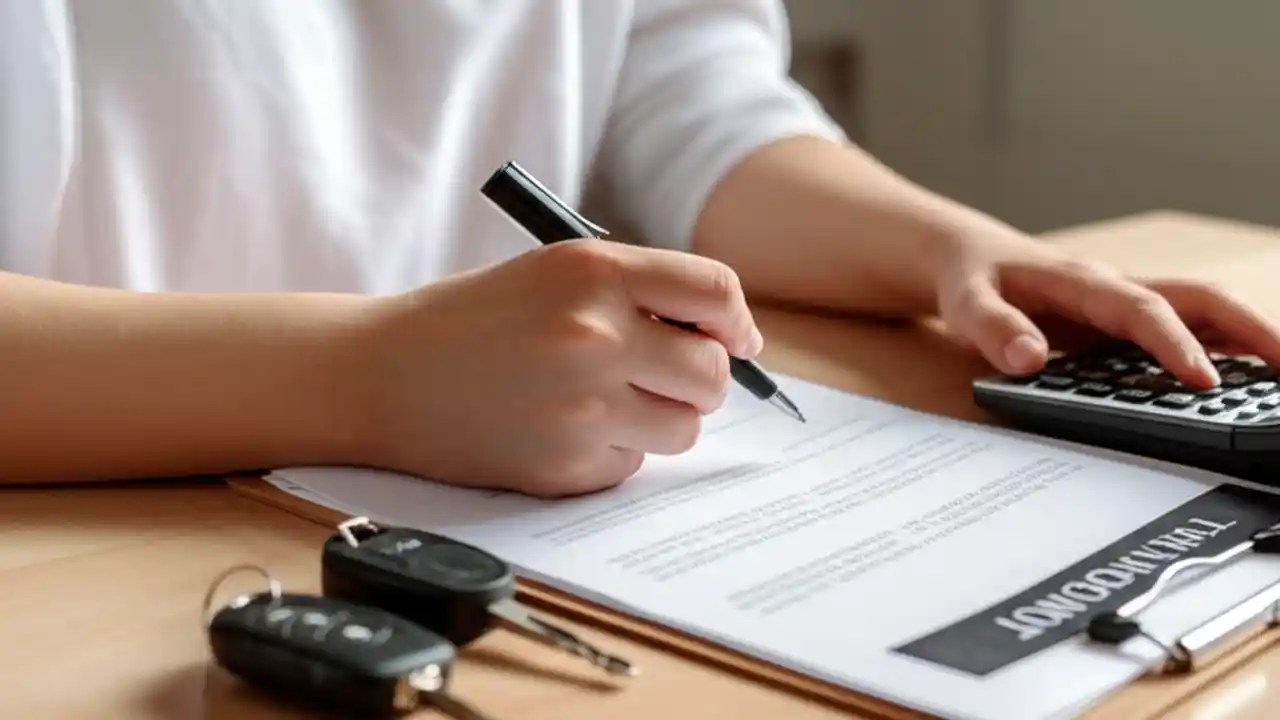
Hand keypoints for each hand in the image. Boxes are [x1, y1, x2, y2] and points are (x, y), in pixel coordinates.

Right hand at [354, 239, 760, 496]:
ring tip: (601, 403)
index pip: (715, 292)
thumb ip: (639, 293)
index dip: (736, 321)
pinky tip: (558, 429)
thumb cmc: (474, 320)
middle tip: (664, 378)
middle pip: (712, 372)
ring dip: (659, 419)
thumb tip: (729, 337)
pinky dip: (611, 452)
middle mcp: (595, 335)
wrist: (381, 374)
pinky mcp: (566, 465)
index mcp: (593, 272)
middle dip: (700, 379)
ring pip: (683, 427)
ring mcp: (582, 406)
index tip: (737, 339)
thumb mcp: (554, 274)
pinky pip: (632, 464)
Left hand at [934, 227, 1279, 387]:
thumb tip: (1028, 359)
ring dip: (1245, 338)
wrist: (965, 256)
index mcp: (1081, 282)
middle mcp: (1114, 288)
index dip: (1174, 344)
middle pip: (1198, 298)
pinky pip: (1182, 328)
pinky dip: (1220, 347)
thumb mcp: (964, 301)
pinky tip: (1242, 379)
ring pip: (1200, 311)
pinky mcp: (1122, 321)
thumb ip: (992, 328)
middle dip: (1249, 328)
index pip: (1140, 310)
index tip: (1204, 380)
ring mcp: (1123, 303)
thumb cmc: (970, 277)